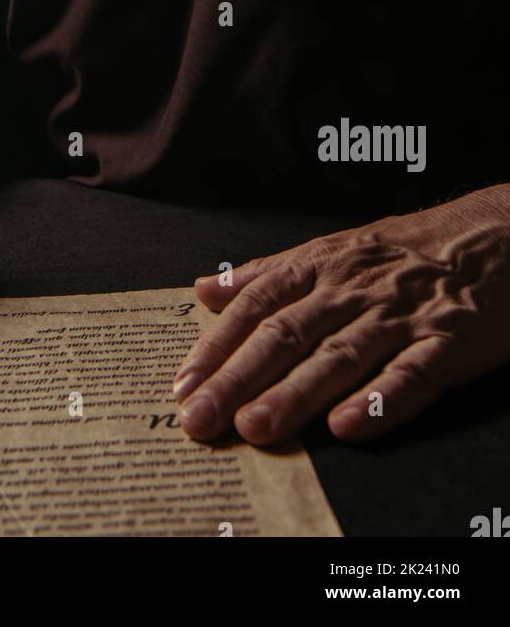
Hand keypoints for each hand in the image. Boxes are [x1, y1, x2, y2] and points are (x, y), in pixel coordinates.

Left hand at [172, 185, 509, 444]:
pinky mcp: (448, 341)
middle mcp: (353, 289)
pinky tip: (349, 426)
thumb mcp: (334, 247)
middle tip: (202, 418)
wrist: (495, 234)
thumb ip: (268, 272)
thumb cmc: (407, 248)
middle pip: (286, 335)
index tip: (184, 383)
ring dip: (295, 395)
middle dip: (239, 379)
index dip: (218, 345)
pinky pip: (411, 375)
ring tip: (255, 428)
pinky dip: (380, 402)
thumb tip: (206, 288)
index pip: (258, 306)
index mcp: (321, 265)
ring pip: (339, 357)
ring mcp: (400, 316)